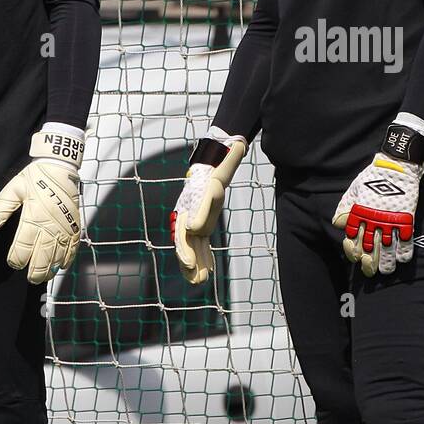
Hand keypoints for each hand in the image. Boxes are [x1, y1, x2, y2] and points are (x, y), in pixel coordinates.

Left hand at [0, 128, 84, 283]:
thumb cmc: (35, 177)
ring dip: (52, 268)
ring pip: (59, 254)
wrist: (61, 166)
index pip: (23, 246)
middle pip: (43, 256)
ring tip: (44, 277)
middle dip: (36, 270)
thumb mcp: (13, 189)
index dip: (17, 258)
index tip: (14, 263)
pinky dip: (68, 257)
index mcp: (34, 217)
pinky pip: (73, 246)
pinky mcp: (75, 224)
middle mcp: (50, 225)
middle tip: (31, 279)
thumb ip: (0, 209)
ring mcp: (65, 226)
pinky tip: (63, 266)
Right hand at [171, 129, 246, 283]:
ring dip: (192, 264)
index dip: (195, 218)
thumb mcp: (224, 167)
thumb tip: (239, 143)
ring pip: (189, 248)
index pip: (194, 210)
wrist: (205, 177)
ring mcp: (192, 225)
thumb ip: (231, 158)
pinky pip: (198, 250)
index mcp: (196, 200)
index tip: (194, 228)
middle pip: (184, 236)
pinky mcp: (199, 233)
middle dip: (186, 251)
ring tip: (197, 281)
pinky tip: (204, 278)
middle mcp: (190, 214)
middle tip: (189, 265)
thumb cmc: (214, 173)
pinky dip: (200, 263)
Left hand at [333, 152, 422, 277]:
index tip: (357, 257)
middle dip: (370, 263)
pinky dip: (404, 252)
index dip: (353, 251)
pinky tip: (402, 259)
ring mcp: (390, 220)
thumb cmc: (372, 177)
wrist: (395, 166)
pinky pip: (405, 240)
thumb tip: (338, 225)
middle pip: (370, 248)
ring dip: (386, 263)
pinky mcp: (405, 218)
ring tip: (386, 271)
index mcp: (359, 213)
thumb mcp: (353, 190)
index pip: (353, 239)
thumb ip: (345, 207)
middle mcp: (373, 220)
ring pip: (387, 249)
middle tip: (371, 270)